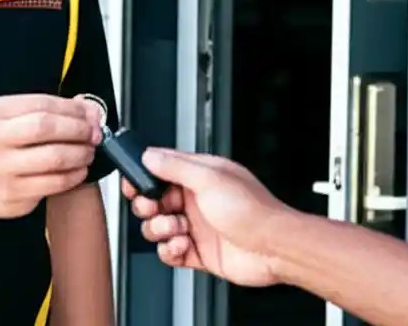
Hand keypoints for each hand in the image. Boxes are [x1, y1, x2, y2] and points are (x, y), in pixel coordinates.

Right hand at [0, 94, 102, 219]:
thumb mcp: (15, 120)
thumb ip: (52, 112)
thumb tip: (90, 109)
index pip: (42, 104)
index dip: (74, 109)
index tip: (91, 113)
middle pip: (45, 128)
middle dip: (78, 129)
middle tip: (93, 133)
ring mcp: (0, 170)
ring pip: (54, 158)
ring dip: (80, 153)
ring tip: (88, 151)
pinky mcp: (13, 195)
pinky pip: (54, 183)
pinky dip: (74, 175)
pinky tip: (79, 170)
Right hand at [123, 148, 293, 286]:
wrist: (273, 248)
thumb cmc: (252, 211)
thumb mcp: (209, 179)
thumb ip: (176, 166)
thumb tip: (150, 155)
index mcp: (200, 176)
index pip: (161, 171)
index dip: (143, 178)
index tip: (134, 186)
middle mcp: (197, 200)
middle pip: (154, 201)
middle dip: (148, 207)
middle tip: (156, 209)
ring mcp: (197, 226)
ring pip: (158, 228)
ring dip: (160, 230)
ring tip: (178, 230)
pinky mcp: (199, 251)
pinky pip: (169, 252)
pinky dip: (170, 251)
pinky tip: (182, 246)